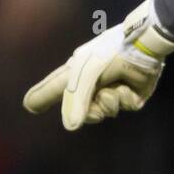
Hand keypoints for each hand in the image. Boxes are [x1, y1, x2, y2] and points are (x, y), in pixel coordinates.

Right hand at [23, 0, 173, 130]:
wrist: (143, 47)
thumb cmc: (109, 54)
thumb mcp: (85, 74)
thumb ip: (75, 100)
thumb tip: (71, 126)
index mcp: (76, 73)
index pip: (54, 88)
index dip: (41, 96)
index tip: (29, 105)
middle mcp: (92, 82)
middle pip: (80, 111)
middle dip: (89, 110)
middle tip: (97, 100)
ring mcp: (112, 89)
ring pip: (104, 112)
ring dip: (109, 102)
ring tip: (115, 87)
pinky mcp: (131, 95)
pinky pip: (123, 107)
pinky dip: (125, 98)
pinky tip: (129, 86)